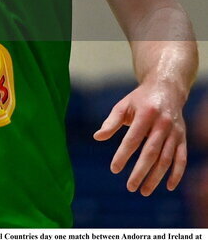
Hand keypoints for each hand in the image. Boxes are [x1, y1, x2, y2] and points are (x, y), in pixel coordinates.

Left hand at [94, 80, 187, 194]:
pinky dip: (177, 174)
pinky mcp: (183, 138)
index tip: (114, 169)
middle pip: (151, 152)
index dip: (123, 155)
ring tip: (144, 191)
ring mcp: (175, 132)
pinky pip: (182, 159)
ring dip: (156, 177)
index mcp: (146, 114)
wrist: (166, 89)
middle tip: (130, 187)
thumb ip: (111, 122)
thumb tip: (97, 137)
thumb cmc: (140, 100)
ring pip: (166, 159)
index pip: (133, 139)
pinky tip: (169, 187)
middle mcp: (162, 123)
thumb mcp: (123, 105)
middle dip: (140, 172)